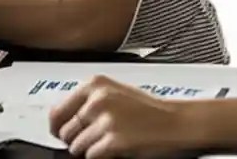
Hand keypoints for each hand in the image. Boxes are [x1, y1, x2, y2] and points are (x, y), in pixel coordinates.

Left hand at [49, 76, 195, 157]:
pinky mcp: (114, 141)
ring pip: (76, 147)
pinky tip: (115, 149)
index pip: (57, 111)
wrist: (178, 122)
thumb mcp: (115, 93)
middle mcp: (97, 99)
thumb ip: (89, 101)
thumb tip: (64, 118)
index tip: (59, 133)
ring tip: (108, 143)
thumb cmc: (151, 110)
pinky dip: (100, 157)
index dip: (57, 127)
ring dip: (89, 150)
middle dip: (75, 140)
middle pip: (65, 131)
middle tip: (93, 140)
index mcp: (94, 84)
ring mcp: (105, 120)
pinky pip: (91, 157)